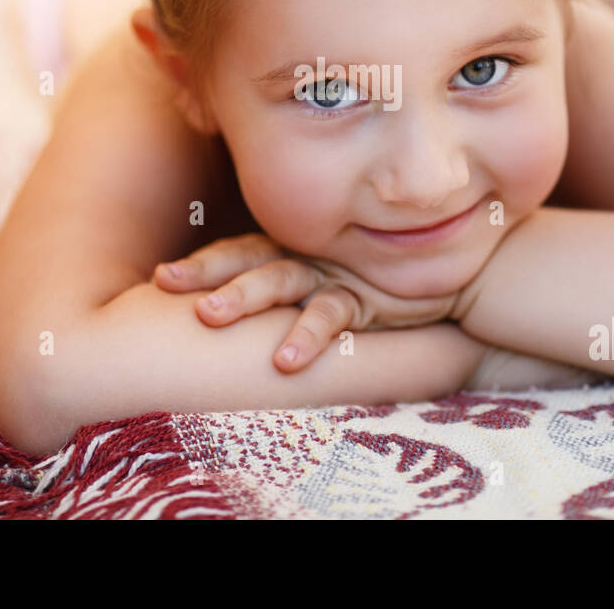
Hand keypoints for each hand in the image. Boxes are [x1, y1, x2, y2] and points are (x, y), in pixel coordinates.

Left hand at [152, 233, 461, 372]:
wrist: (451, 277)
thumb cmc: (376, 281)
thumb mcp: (329, 279)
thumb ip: (292, 285)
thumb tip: (236, 311)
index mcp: (292, 250)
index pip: (238, 252)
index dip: (202, 264)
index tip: (162, 279)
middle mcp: (306, 258)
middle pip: (249, 259)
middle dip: (207, 272)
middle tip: (169, 283)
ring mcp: (334, 276)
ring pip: (281, 280)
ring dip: (245, 296)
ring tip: (209, 317)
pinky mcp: (365, 300)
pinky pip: (331, 317)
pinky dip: (307, 337)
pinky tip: (286, 361)